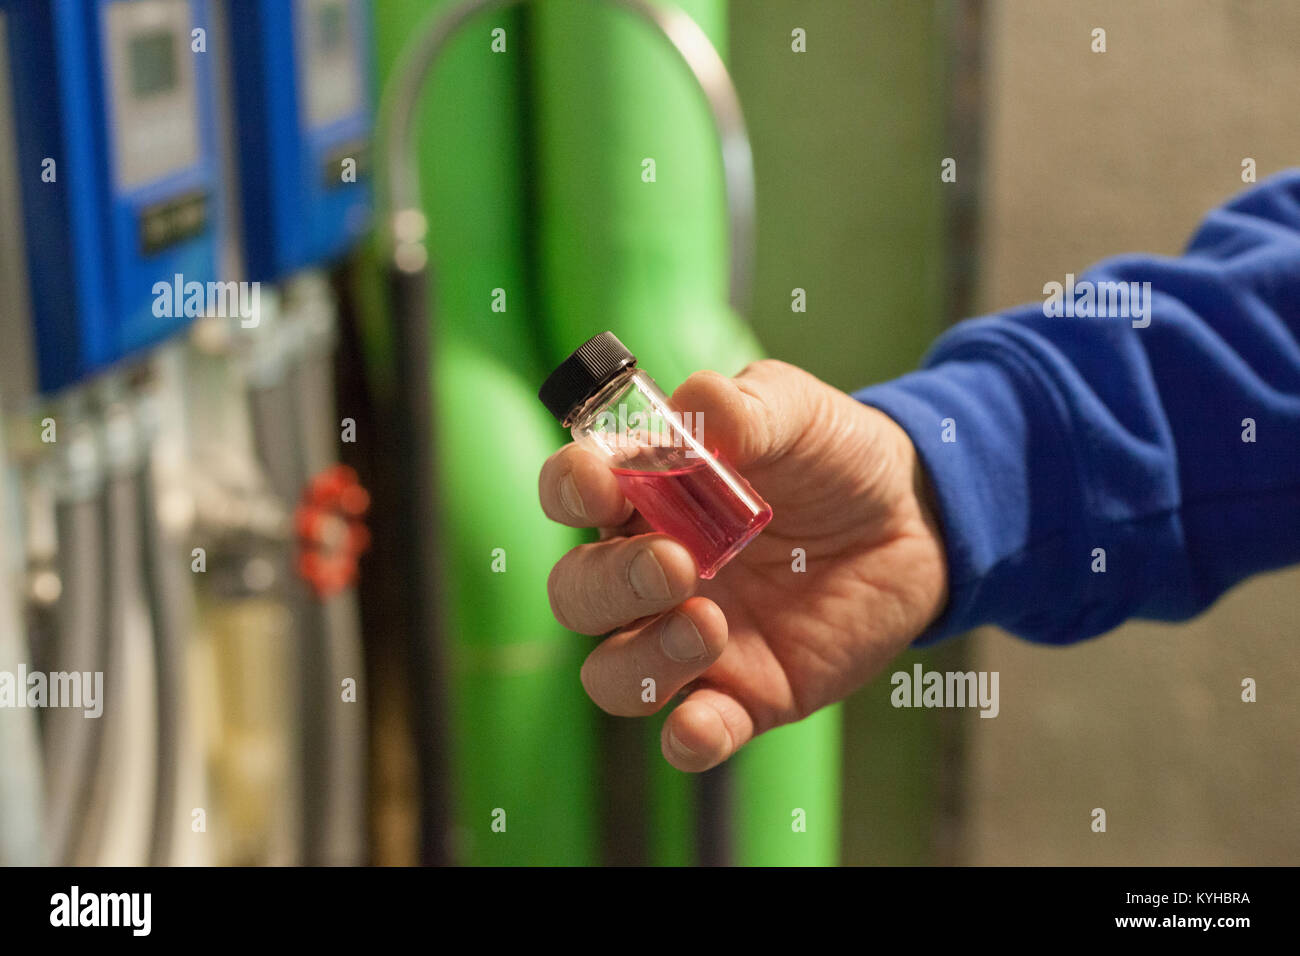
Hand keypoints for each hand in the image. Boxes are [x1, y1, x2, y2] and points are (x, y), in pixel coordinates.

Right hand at [538, 359, 947, 770]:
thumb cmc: (835, 456)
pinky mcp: (744, 695)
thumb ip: (744, 406)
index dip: (570, 490)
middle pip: (577, 593)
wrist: (916, 521)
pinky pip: (691, 733)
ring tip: (709, 624)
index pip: (574, 493)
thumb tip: (697, 411)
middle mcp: (652, 571)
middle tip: (677, 563)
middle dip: (610, 582)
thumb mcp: (796, 411)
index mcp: (646, 493)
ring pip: (611, 672)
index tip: (600, 485)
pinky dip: (686, 737)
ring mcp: (690, 639)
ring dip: (642, 657)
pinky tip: (702, 723)